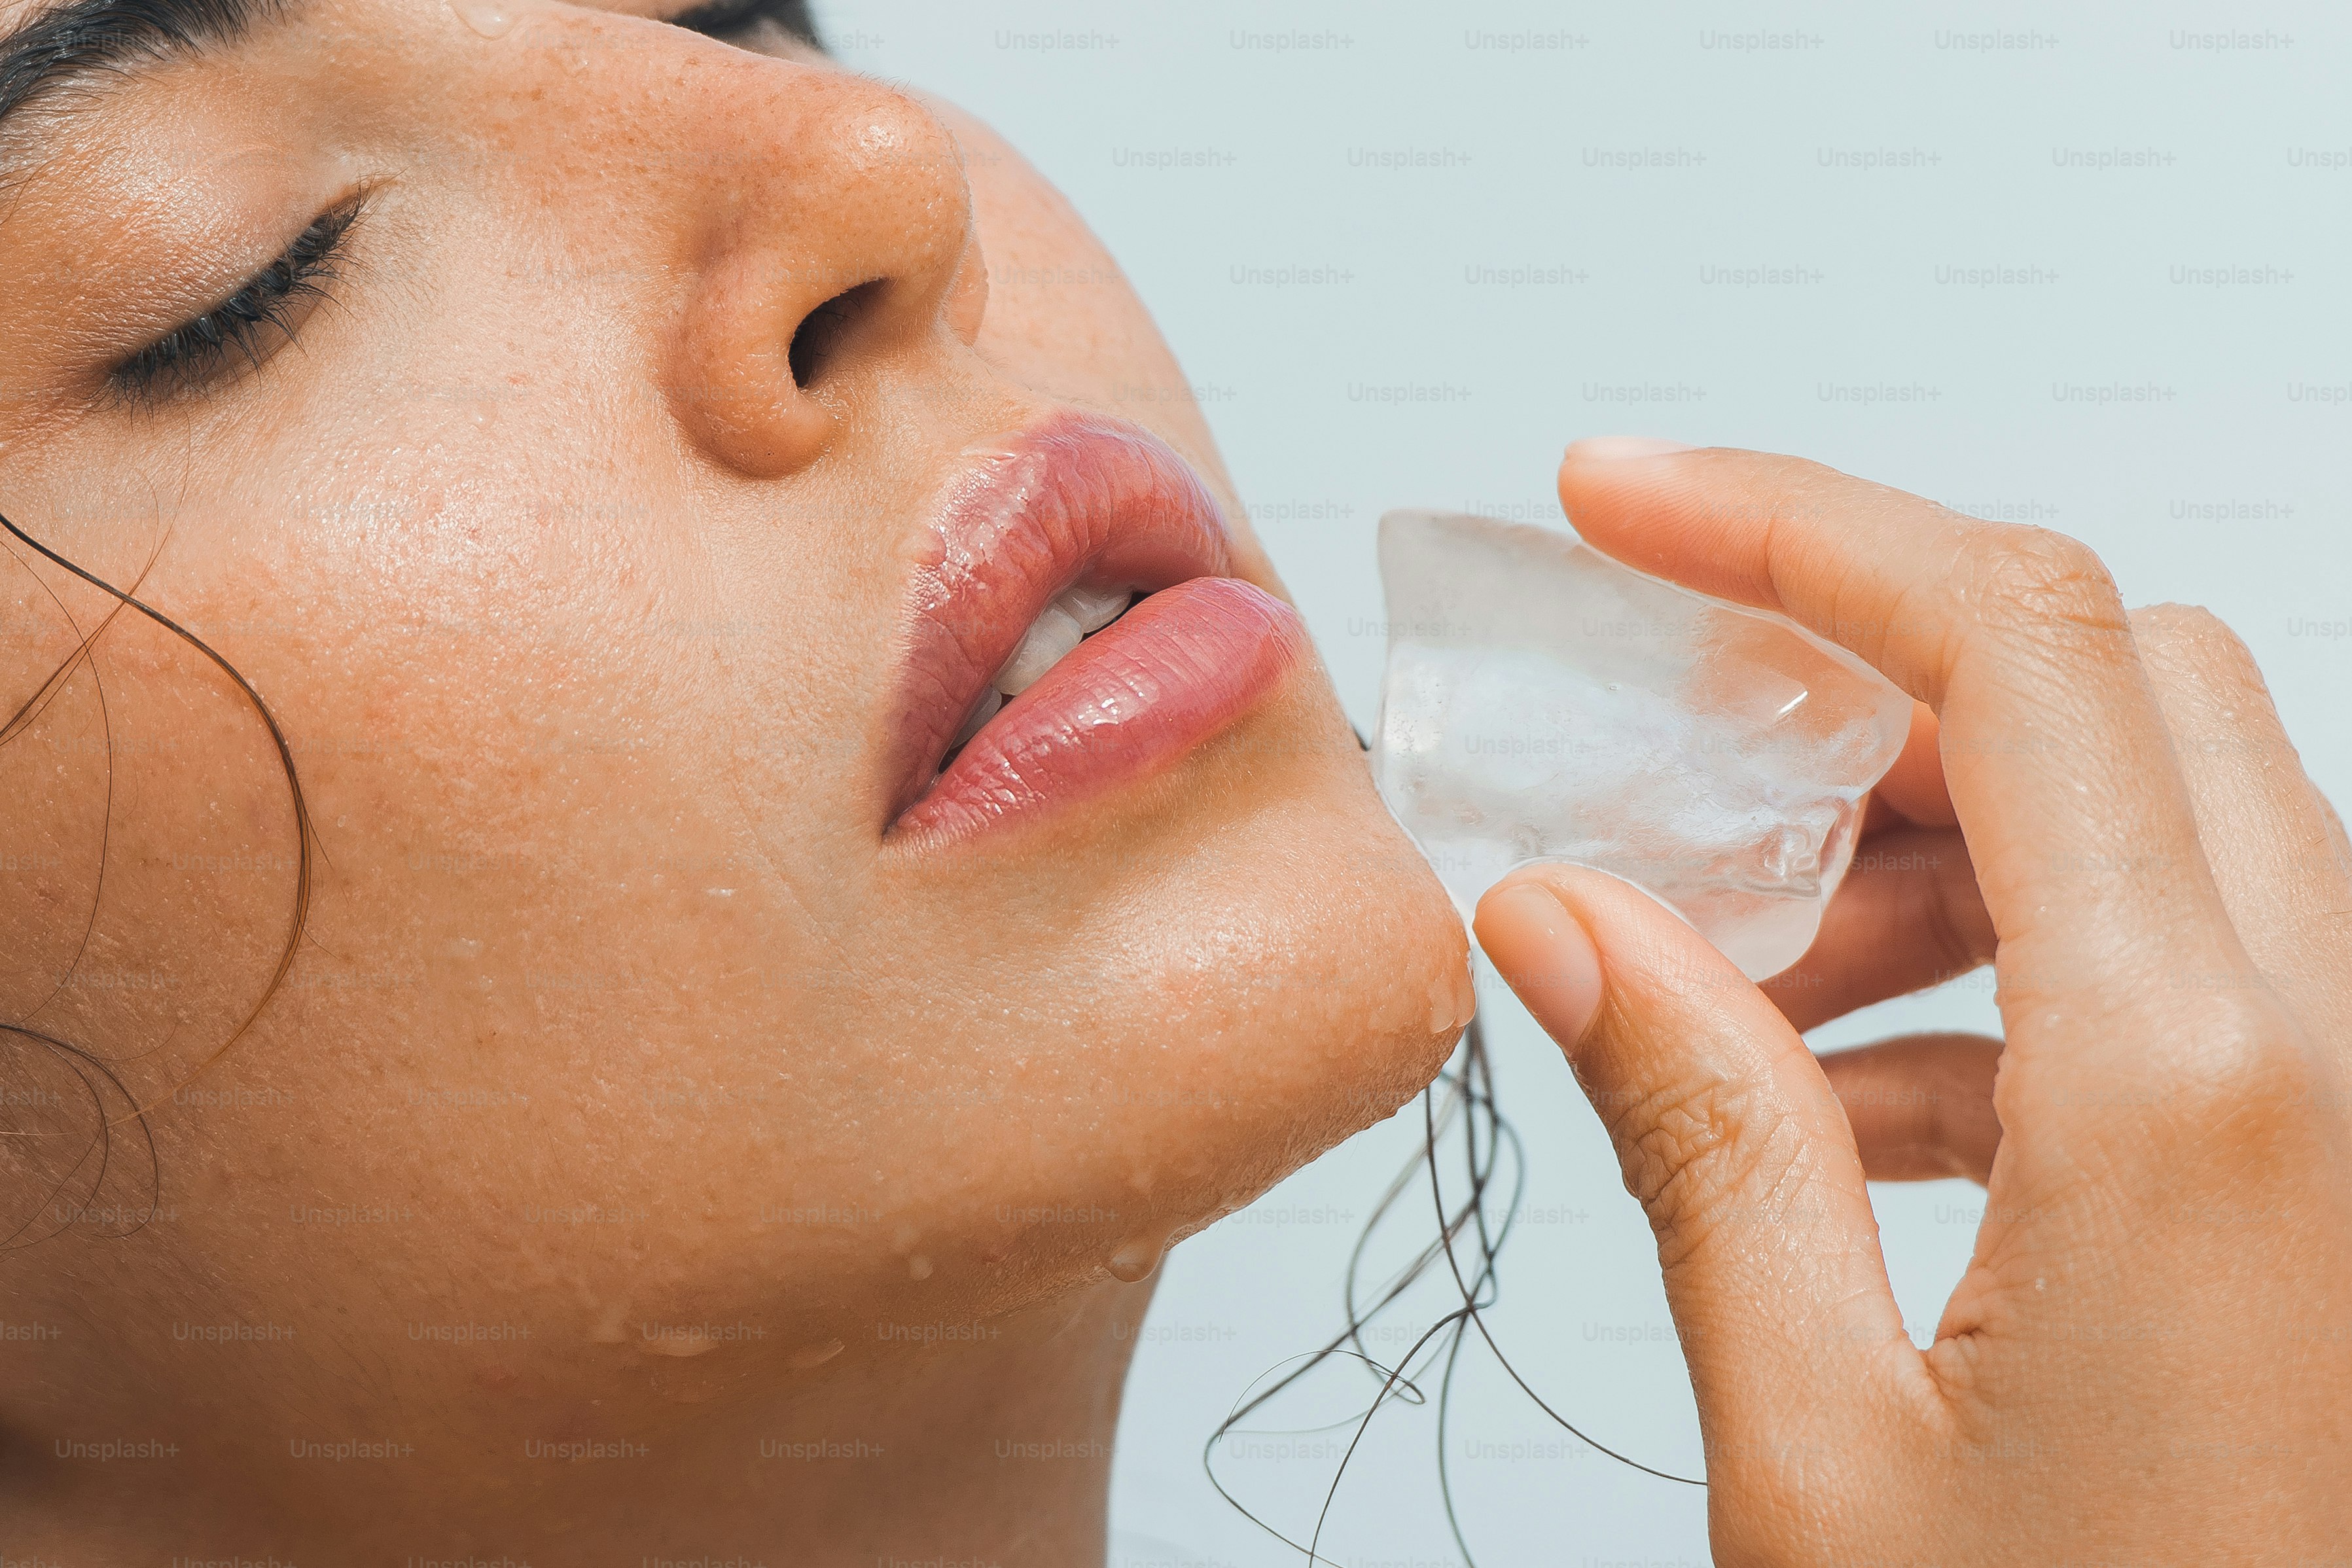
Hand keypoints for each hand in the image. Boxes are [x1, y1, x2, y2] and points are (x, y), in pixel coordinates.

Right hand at [1475, 440, 2351, 1564]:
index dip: (1794, 523)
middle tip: (1675, 749)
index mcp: (2201, 1099)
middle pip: (2112, 684)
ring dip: (1935, 836)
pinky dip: (2018, 966)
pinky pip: (2204, 963)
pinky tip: (1869, 1101)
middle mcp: (2342, 1057)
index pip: (2007, 648)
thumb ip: (1698, 1137)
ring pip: (2169, 811)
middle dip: (1862, 674)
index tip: (1626, 495)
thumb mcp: (1823, 1457)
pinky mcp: (2351, 1175)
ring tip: (1750, 967)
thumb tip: (1564, 922)